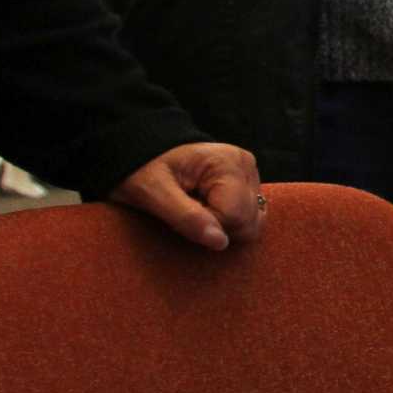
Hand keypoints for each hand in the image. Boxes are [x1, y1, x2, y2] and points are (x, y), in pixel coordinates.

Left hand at [107, 142, 264, 251]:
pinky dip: (229, 221)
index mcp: (227, 164)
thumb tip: (220, 242)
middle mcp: (246, 166)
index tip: (179, 214)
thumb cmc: (142, 169)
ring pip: (253, 222)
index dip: (206, 226)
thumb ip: (186, 218)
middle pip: (249, 221)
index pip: (234, 216)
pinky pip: (250, 215)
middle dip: (217, 226)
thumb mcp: (153, 193)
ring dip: (223, 225)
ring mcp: (250, 173)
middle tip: (187, 211)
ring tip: (197, 208)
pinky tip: (208, 209)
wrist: (139, 150)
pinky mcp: (247, 181)